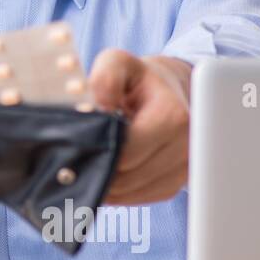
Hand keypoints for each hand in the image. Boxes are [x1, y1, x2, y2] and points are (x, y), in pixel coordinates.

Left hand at [87, 49, 192, 204]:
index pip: (125, 154)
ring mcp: (186, 167)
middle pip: (128, 177)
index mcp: (173, 117)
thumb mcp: (118, 63)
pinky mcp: (179, 181)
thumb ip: (106, 79)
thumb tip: (100, 109)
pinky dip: (122, 191)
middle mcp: (186, 145)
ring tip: (89, 165)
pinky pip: (143, 196)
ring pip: (134, 191)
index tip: (76, 146)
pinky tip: (108, 173)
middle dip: (98, 169)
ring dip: (107, 184)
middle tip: (73, 161)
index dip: (96, 152)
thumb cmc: (140, 79)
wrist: (171, 89)